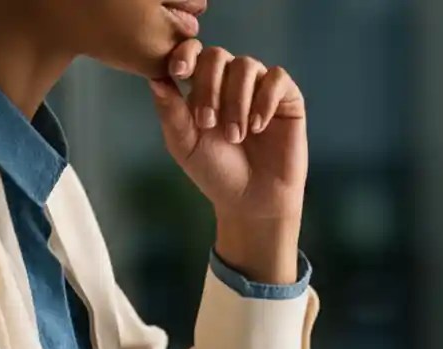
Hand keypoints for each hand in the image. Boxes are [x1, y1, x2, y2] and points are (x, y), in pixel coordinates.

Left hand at [148, 40, 307, 284]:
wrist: (252, 201)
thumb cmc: (216, 174)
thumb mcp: (185, 144)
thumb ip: (170, 112)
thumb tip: (154, 78)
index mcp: (203, 87)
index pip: (194, 53)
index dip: (185, 54)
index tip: (178, 73)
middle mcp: (231, 82)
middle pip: (218, 56)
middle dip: (209, 87)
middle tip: (208, 123)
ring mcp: (260, 88)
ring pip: (247, 66)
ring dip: (236, 100)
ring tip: (235, 136)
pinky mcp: (288, 100)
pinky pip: (277, 79)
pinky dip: (264, 100)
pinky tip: (257, 127)